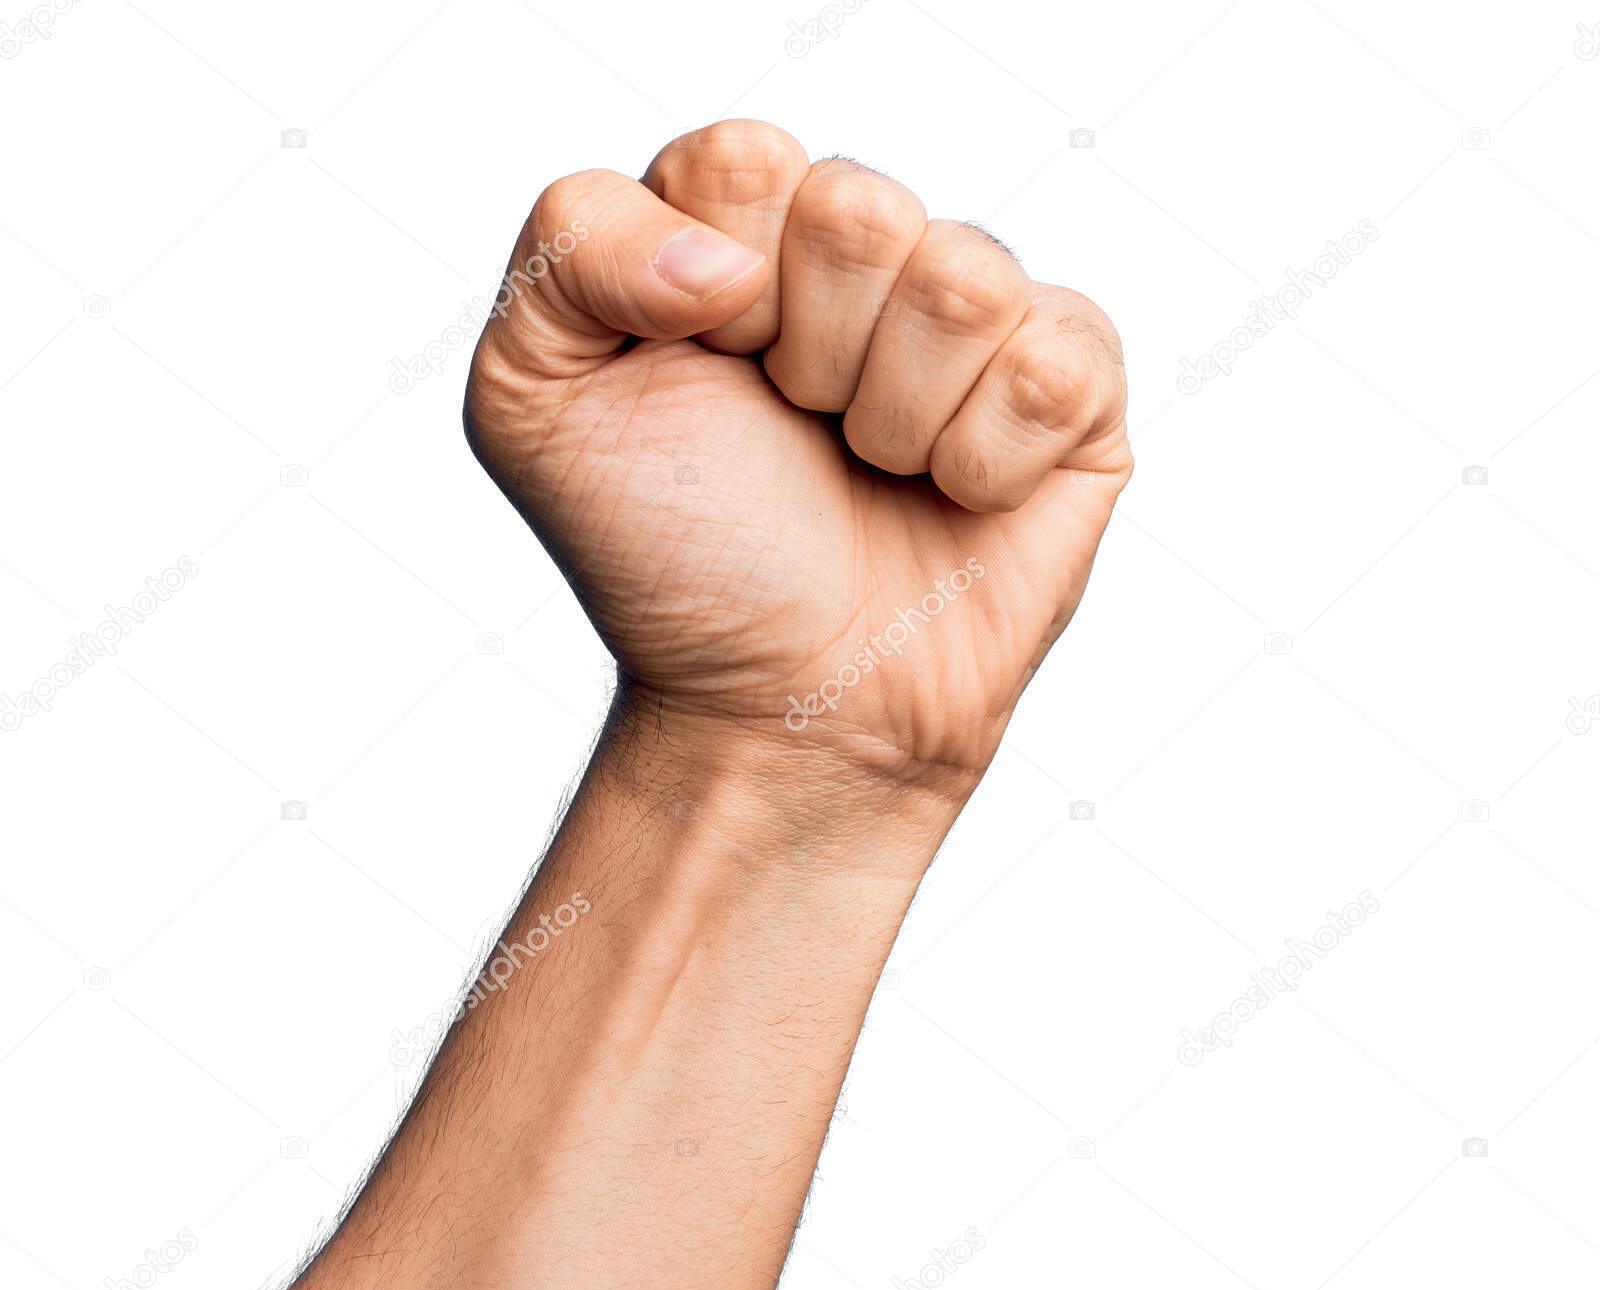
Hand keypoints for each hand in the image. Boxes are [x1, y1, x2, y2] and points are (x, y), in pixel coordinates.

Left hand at [465, 120, 1130, 789]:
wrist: (782, 707)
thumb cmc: (675, 563)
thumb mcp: (534, 404)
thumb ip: (570, 250)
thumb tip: (727, 250)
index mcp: (740, 230)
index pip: (744, 159)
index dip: (721, 289)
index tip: (709, 380)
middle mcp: (863, 257)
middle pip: (860, 205)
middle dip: (809, 360)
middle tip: (796, 436)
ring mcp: (975, 319)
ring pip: (966, 282)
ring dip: (895, 420)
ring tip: (871, 476)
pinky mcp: (1072, 389)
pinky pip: (1060, 360)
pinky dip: (987, 462)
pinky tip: (954, 499)